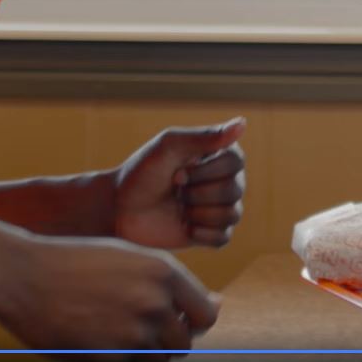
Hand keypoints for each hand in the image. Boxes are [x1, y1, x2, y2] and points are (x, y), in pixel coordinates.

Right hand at [0, 235, 219, 361]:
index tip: (172, 322)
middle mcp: (156, 302)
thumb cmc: (76, 263)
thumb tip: (217, 305)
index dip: (191, 323)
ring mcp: (133, 334)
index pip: (207, 315)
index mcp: (165, 272)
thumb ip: (171, 284)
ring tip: (113, 340)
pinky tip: (97, 347)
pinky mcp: (110, 360)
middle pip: (184, 344)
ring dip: (143, 360)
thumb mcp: (131, 259)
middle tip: (132, 332)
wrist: (23, 276)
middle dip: (164, 343)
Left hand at [113, 118, 245, 248]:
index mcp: (217, 155)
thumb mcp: (169, 147)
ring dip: (199, 213)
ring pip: (232, 214)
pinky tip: (184, 226)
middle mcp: (223, 180)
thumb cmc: (141, 172)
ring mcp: (218, 208)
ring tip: (178, 209)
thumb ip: (205, 137)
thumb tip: (243, 123)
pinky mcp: (210, 234)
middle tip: (174, 191)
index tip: (177, 173)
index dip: (205, 172)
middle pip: (234, 189)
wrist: (118, 209)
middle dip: (198, 193)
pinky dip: (202, 234)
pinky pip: (224, 237)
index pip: (235, 163)